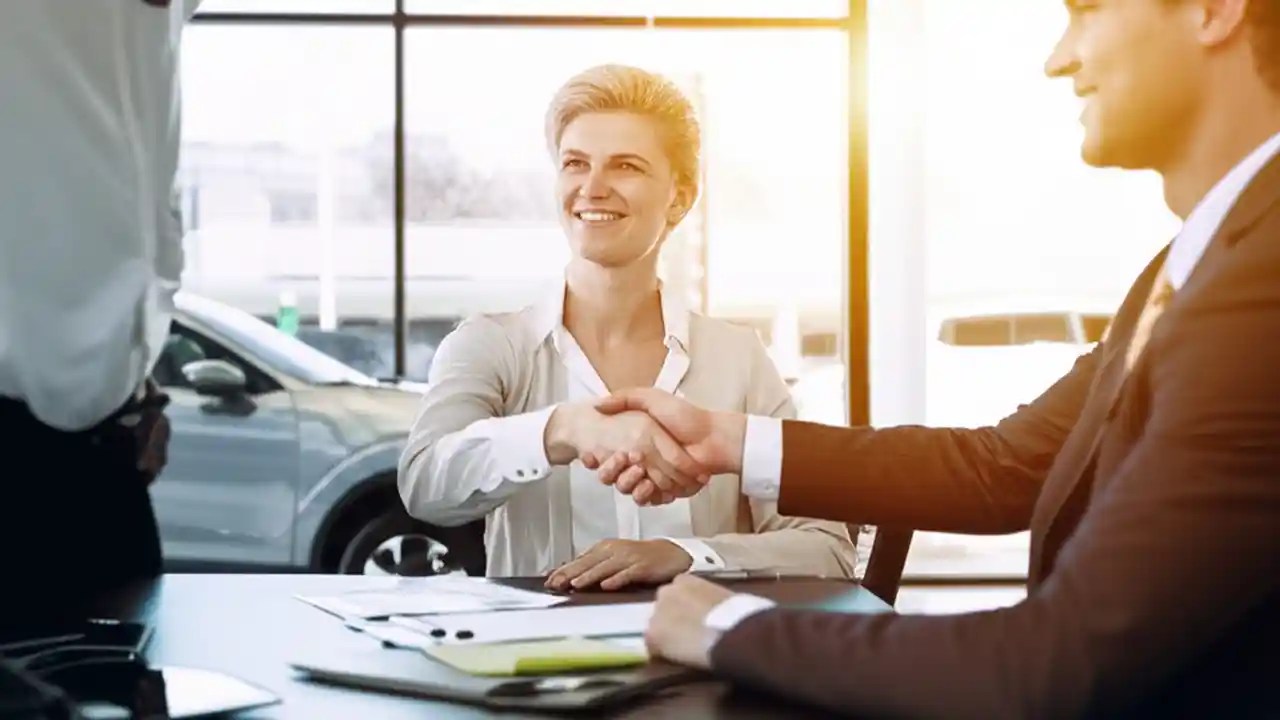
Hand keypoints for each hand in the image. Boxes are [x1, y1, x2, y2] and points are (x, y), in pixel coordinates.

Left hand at [544, 539, 693, 591]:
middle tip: (555, 584)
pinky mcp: (643, 567)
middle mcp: (615, 551)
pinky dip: (617, 579)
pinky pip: (628, 573)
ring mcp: (629, 558)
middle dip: (570, 573)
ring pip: (605, 567)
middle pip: (589, 563)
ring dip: (590, 575)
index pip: (580, 560)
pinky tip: (607, 585)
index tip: (549, 581)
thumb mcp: (615, 559)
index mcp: (605, 549)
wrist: (671, 555)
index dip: (564, 570)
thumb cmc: (640, 559)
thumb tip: (571, 577)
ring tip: (576, 584)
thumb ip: (595, 566)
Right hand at [585, 389, 745, 503]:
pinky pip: (647, 500)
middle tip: (619, 460)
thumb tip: (598, 405)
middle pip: (614, 474)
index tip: (592, 455)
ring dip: (627, 482)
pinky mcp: (665, 491)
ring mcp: (653, 477)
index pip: (609, 454)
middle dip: (611, 471)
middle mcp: (642, 460)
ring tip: (637, 471)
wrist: (712, 438)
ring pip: (628, 489)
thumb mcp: (652, 398)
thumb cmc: (685, 416)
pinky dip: (645, 495)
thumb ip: (625, 398)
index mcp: (637, 440)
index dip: (599, 457)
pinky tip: (647, 484)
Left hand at [644, 574, 735, 669]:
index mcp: (684, 579)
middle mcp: (665, 592)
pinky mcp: (652, 636)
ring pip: (656, 626)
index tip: (696, 618)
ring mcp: (656, 613)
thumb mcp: (722, 597)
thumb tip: (713, 610)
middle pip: (663, 607)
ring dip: (667, 635)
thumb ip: (709, 599)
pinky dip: (662, 653)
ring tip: (684, 648)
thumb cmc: (736, 613)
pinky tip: (679, 659)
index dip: (685, 607)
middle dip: (673, 618)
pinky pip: (654, 646)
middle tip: (689, 633)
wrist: (731, 631)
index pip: (677, 593)